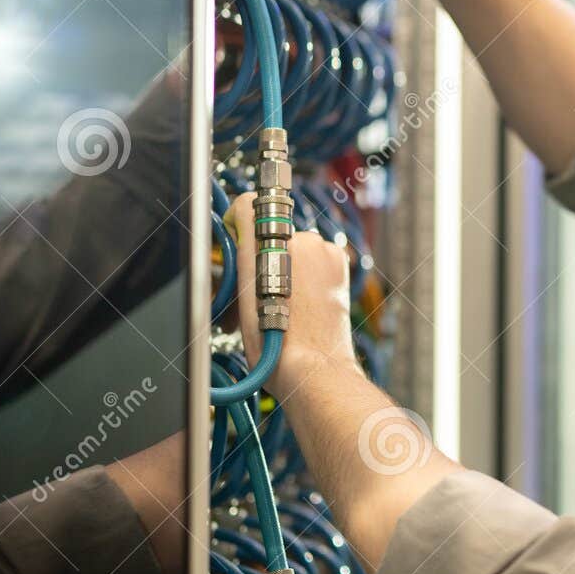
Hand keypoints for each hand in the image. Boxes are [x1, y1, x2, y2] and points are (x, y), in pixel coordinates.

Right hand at [228, 193, 358, 398]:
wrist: (311, 368)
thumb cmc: (274, 342)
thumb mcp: (241, 291)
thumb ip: (242, 243)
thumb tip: (241, 217)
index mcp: (264, 242)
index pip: (247, 205)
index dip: (238, 224)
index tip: (236, 241)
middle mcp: (296, 237)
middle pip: (272, 232)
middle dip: (263, 256)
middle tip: (256, 292)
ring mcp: (321, 248)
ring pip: (296, 245)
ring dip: (287, 266)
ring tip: (279, 302)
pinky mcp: (338, 260)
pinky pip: (317, 256)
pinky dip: (309, 272)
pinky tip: (301, 299)